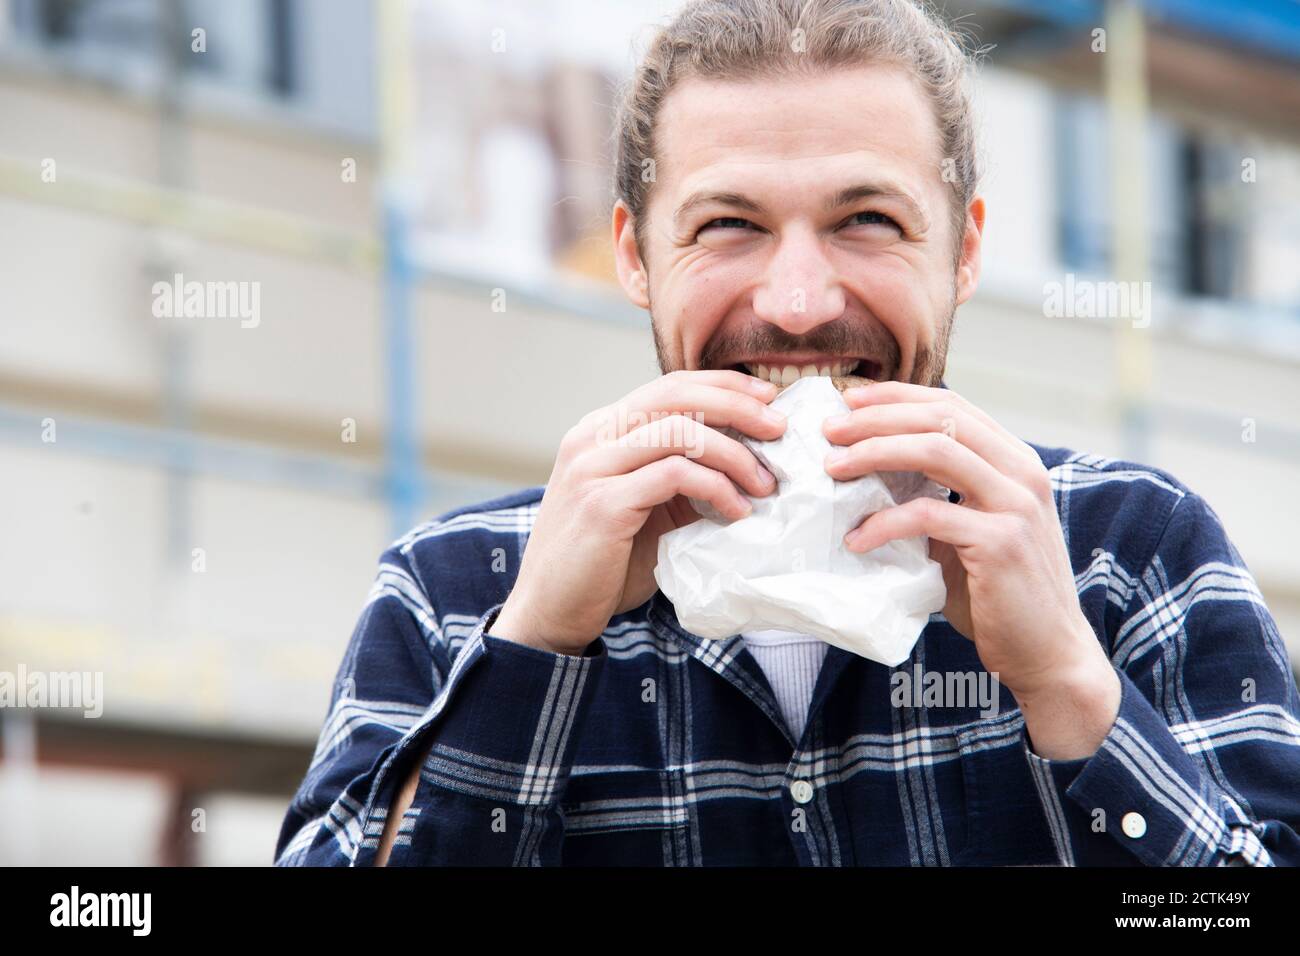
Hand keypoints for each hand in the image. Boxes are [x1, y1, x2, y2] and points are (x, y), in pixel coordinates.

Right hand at [492, 370, 784, 654]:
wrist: (550, 610)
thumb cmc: (603, 562)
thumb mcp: (646, 507)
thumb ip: (680, 476)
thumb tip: (751, 461)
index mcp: (600, 430)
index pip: (670, 386)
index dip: (723, 385)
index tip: (769, 398)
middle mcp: (591, 437)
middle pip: (676, 395)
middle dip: (738, 406)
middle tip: (780, 429)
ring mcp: (592, 468)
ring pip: (680, 432)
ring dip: (735, 454)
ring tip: (765, 485)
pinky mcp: (602, 503)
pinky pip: (673, 475)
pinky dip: (716, 488)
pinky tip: (737, 513)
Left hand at [822, 381, 1118, 754]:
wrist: (1047, 653)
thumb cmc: (997, 595)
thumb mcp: (966, 532)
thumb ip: (935, 498)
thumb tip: (867, 475)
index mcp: (1015, 461)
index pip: (951, 405)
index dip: (896, 396)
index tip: (848, 399)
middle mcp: (1022, 472)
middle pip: (941, 417)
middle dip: (877, 416)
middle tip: (828, 429)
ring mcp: (1015, 505)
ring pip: (935, 450)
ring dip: (875, 452)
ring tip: (832, 468)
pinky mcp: (1000, 542)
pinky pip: (928, 515)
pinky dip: (884, 522)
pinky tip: (856, 539)